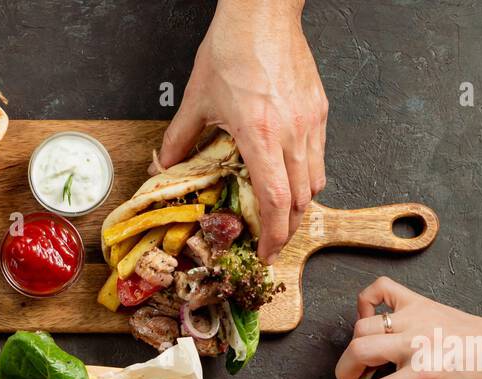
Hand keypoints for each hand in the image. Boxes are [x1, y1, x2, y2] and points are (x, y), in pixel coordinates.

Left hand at [156, 0, 326, 261]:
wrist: (263, 12)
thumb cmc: (233, 48)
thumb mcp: (198, 99)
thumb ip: (179, 140)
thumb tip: (162, 167)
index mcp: (261, 135)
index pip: (277, 201)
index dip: (274, 234)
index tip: (266, 251)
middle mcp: (293, 132)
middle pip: (301, 200)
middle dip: (288, 228)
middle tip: (273, 242)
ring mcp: (311, 121)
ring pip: (315, 180)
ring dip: (300, 205)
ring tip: (282, 216)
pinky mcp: (319, 110)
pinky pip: (318, 156)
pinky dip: (306, 176)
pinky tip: (289, 178)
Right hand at [313, 276, 481, 378]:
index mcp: (423, 374)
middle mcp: (417, 342)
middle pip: (357, 352)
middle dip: (346, 372)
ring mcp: (416, 318)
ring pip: (362, 327)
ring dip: (358, 346)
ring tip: (372, 356)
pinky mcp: (418, 301)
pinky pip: (380, 289)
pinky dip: (367, 302)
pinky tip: (372, 319)